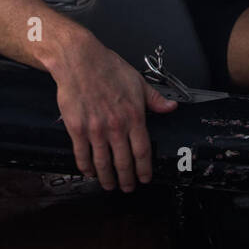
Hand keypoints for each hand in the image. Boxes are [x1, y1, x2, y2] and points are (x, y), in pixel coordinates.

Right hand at [49, 38, 177, 191]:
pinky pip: (82, 155)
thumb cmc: (108, 68)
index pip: (142, 151)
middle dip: (126, 180)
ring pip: (103, 163)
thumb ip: (154, 99)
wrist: (79, 60)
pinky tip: (89, 172)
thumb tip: (171, 107)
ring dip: (107, 179)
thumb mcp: (138, 82)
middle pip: (123, 163)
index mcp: (134, 116)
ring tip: (109, 185)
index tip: (144, 179)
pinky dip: (86, 167)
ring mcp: (95, 130)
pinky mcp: (77, 129)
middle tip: (127, 188)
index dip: (144, 170)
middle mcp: (116, 127)